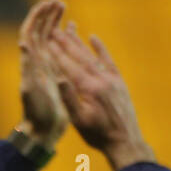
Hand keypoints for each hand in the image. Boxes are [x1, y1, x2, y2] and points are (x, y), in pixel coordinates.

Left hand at [17, 0, 69, 148]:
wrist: (42, 130)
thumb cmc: (37, 112)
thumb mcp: (31, 88)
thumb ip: (28, 65)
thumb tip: (23, 42)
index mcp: (32, 62)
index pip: (30, 33)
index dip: (37, 17)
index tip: (47, 4)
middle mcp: (37, 63)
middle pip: (39, 33)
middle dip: (47, 15)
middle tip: (58, 2)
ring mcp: (46, 68)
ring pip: (49, 40)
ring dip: (54, 23)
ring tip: (63, 8)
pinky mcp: (55, 74)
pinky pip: (59, 51)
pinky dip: (64, 38)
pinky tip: (72, 31)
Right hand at [48, 19, 154, 168]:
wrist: (125, 140)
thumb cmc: (98, 136)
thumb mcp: (79, 121)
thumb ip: (69, 99)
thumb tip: (59, 79)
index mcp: (90, 89)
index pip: (70, 67)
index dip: (57, 54)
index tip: (46, 42)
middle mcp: (102, 79)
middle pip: (80, 57)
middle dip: (65, 43)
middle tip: (53, 31)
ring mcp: (111, 78)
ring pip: (92, 56)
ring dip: (79, 43)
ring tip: (68, 30)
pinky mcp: (118, 81)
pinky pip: (108, 60)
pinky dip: (100, 48)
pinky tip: (93, 38)